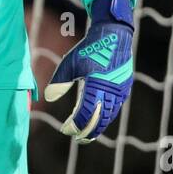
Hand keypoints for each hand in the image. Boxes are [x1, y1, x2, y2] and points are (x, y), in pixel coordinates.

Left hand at [44, 0, 134, 142]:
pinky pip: (115, 107)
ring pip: (109, 116)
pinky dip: (106, 116)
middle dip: (88, 131)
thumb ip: (59, 82)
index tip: (66, 129)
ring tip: (87, 133)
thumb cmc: (89, 48)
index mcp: (97, 86)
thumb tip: (48, 98)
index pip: (85, 114)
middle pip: (99, 120)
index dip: (75, 125)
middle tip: (77, 138)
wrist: (113, 35)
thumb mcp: (70, 63)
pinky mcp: (124, 87)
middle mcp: (110, 91)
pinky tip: (98, 118)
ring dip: (98, 126)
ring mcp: (120, 90)